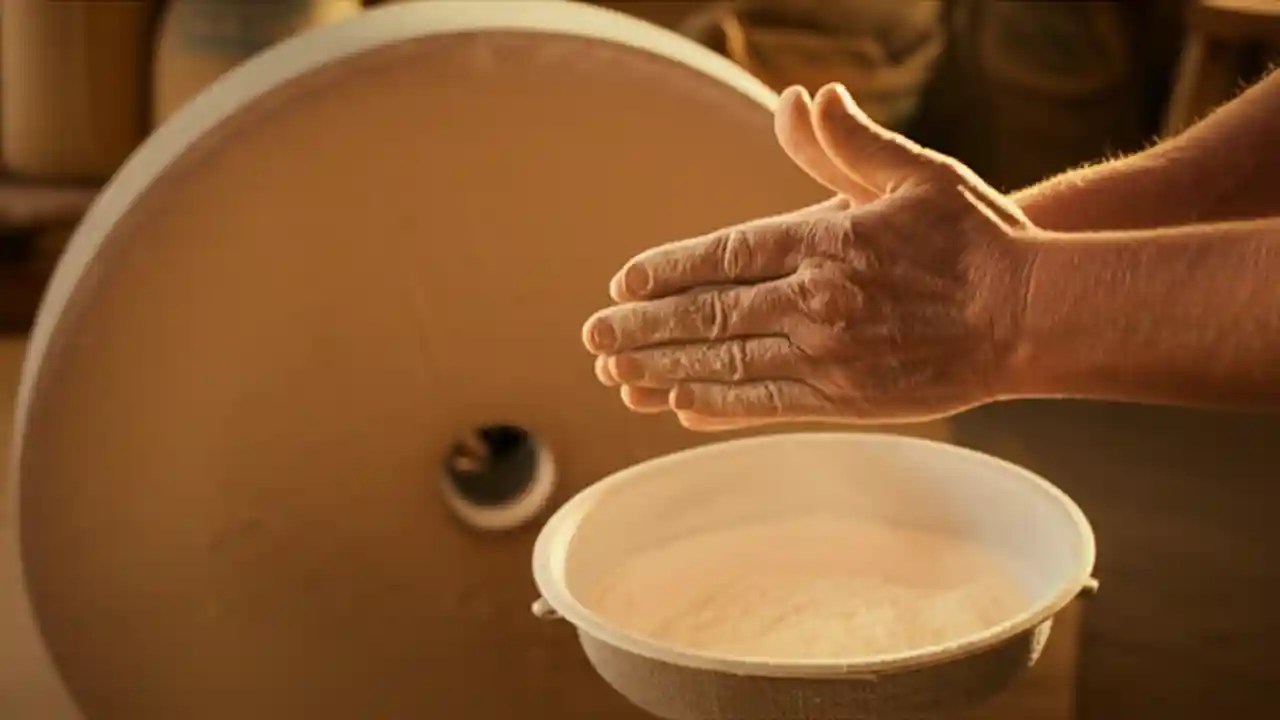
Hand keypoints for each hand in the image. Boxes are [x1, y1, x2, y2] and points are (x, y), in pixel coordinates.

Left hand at [583, 83, 1036, 429]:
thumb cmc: (975, 238)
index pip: (722, 255)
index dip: (666, 270)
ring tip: (615, 375)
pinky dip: (717, 407)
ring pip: (726, 366)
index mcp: (824, 242)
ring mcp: (828, 358)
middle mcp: (815, 303)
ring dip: (664, 371)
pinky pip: (766, 408)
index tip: (622, 282)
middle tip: (592, 336)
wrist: (1033, 316)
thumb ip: (851, 142)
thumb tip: (804, 96)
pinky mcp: (845, 402)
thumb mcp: (917, 172)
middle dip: (643, 327)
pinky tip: (678, 408)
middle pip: (709, 316)